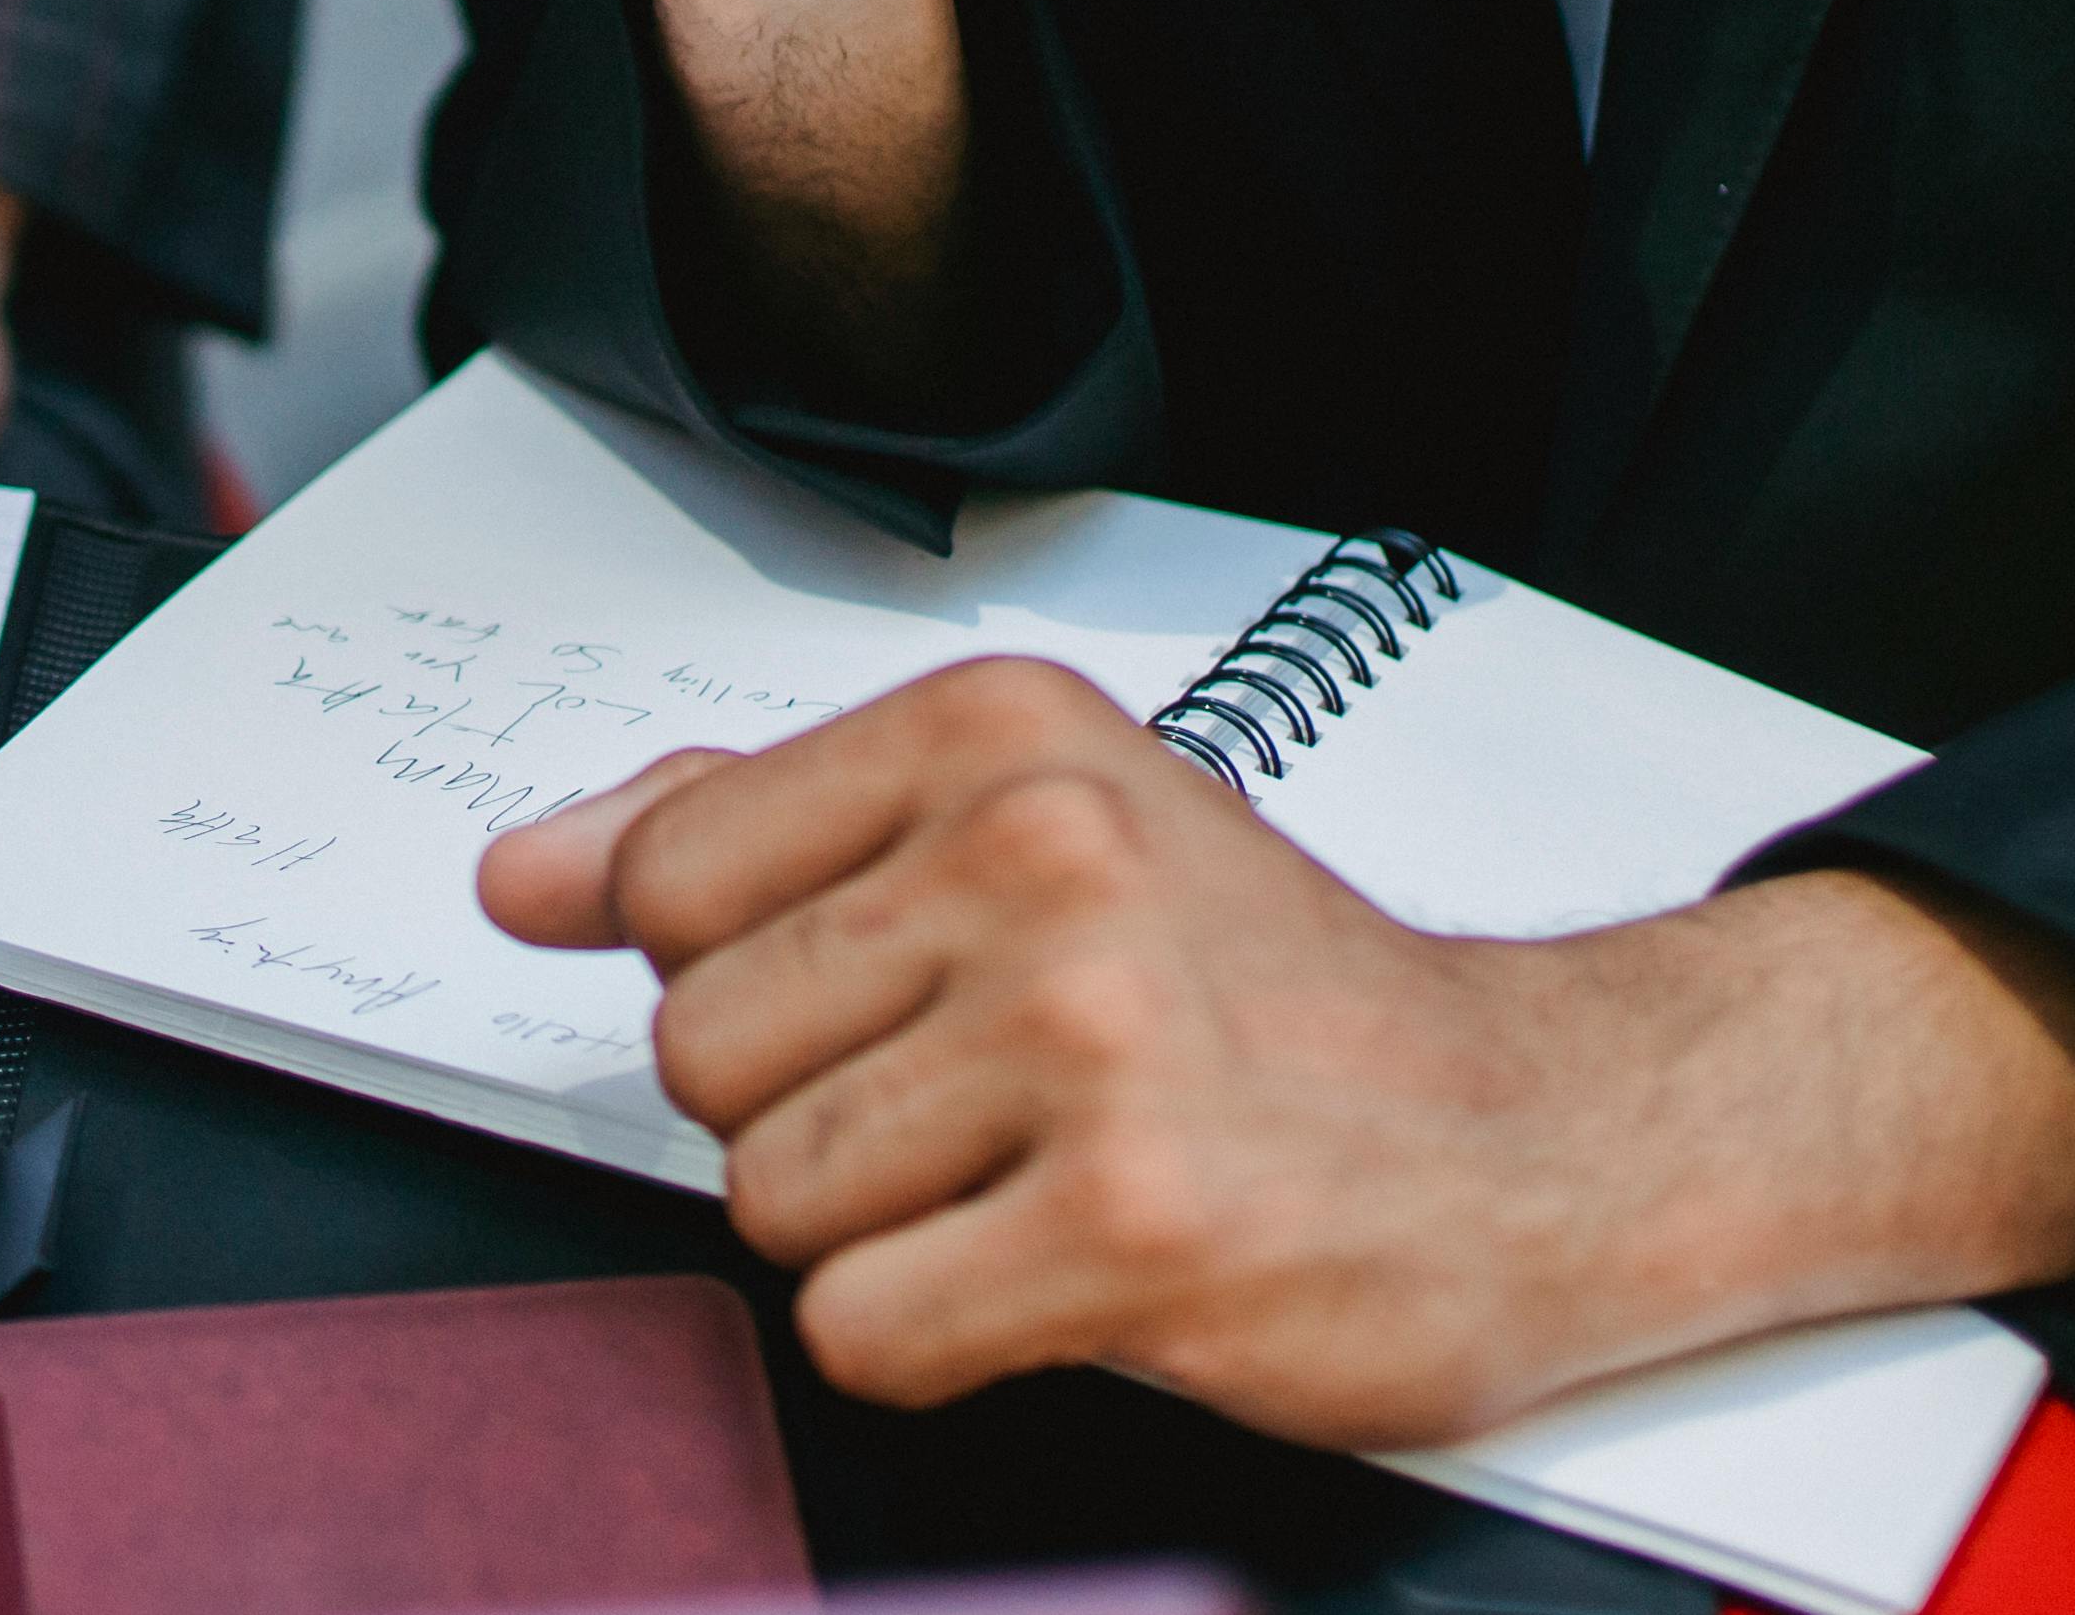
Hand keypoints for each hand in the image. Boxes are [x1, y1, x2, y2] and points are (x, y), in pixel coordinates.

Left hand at [480, 661, 2074, 1448]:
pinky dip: (930, 1336)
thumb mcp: (1028, 828)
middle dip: (814, 1112)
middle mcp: (1038, 860)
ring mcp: (1086, 1043)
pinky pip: (859, 1326)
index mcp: (997, 738)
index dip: (738, 972)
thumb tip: (528, 869)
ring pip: (769, 1198)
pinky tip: (1050, 1277)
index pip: (670, 872)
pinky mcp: (1127, 1228)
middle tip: (980, 1104)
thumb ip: (758, 832)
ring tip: (1029, 1180)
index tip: (854, 994)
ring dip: (881, 1230)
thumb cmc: (1277, 991)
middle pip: (704, 1050)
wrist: (1546, 1137)